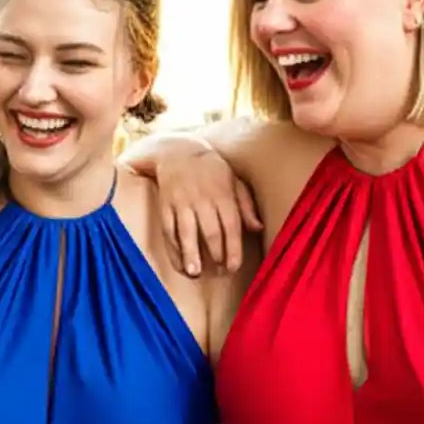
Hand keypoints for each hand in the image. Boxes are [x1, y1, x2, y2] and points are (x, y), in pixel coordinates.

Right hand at [154, 141, 261, 276]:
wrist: (178, 151)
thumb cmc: (211, 169)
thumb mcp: (233, 180)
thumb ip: (246, 205)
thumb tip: (258, 228)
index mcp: (223, 194)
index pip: (230, 225)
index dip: (233, 248)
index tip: (233, 267)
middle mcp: (202, 199)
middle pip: (210, 231)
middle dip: (215, 255)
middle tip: (219, 273)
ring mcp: (182, 202)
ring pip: (186, 232)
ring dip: (190, 254)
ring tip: (195, 273)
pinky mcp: (165, 205)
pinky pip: (168, 229)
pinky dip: (173, 248)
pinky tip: (179, 262)